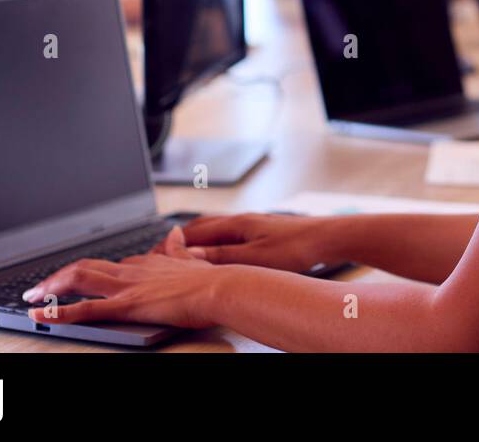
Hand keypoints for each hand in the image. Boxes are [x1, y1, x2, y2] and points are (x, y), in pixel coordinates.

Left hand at [24, 227, 223, 328]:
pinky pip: (85, 308)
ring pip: (78, 280)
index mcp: (145, 262)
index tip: (73, 278)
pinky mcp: (126, 305)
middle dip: (56, 277)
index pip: (108, 264)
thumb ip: (177, 248)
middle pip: (84, 267)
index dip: (86, 272)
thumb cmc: (210, 279)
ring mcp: (126, 286)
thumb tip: (174, 233)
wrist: (220, 287)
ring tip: (31, 298)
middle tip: (37, 288)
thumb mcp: (190, 259)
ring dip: (50, 288)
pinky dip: (58, 312)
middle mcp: (131, 270)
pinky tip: (41, 315)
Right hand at [159, 212, 331, 272]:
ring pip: (214, 229)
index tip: (152, 255)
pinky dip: (213, 242)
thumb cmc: (296, 247)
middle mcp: (241, 220)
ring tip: (180, 252)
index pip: (192, 232)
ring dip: (195, 240)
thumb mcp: (255, 257)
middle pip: (200, 227)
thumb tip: (189, 255)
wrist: (327, 238)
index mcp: (236, 224)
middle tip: (159, 255)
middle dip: (177, 240)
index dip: (169, 245)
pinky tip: (216, 251)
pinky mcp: (262, 231)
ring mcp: (252, 224)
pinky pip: (228, 234)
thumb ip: (221, 257)